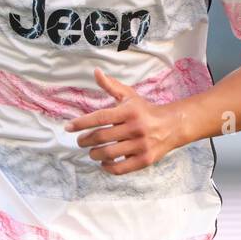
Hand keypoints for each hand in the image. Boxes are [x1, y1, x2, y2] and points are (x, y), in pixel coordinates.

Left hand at [65, 67, 182, 173]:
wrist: (172, 126)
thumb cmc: (145, 110)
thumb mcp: (129, 96)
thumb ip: (111, 86)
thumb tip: (96, 71)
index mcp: (129, 111)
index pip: (99, 117)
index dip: (81, 123)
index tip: (68, 127)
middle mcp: (135, 128)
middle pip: (101, 137)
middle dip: (85, 141)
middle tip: (81, 142)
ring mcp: (141, 145)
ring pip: (108, 154)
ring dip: (94, 154)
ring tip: (92, 152)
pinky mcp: (145, 160)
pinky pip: (120, 168)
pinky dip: (108, 167)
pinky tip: (104, 162)